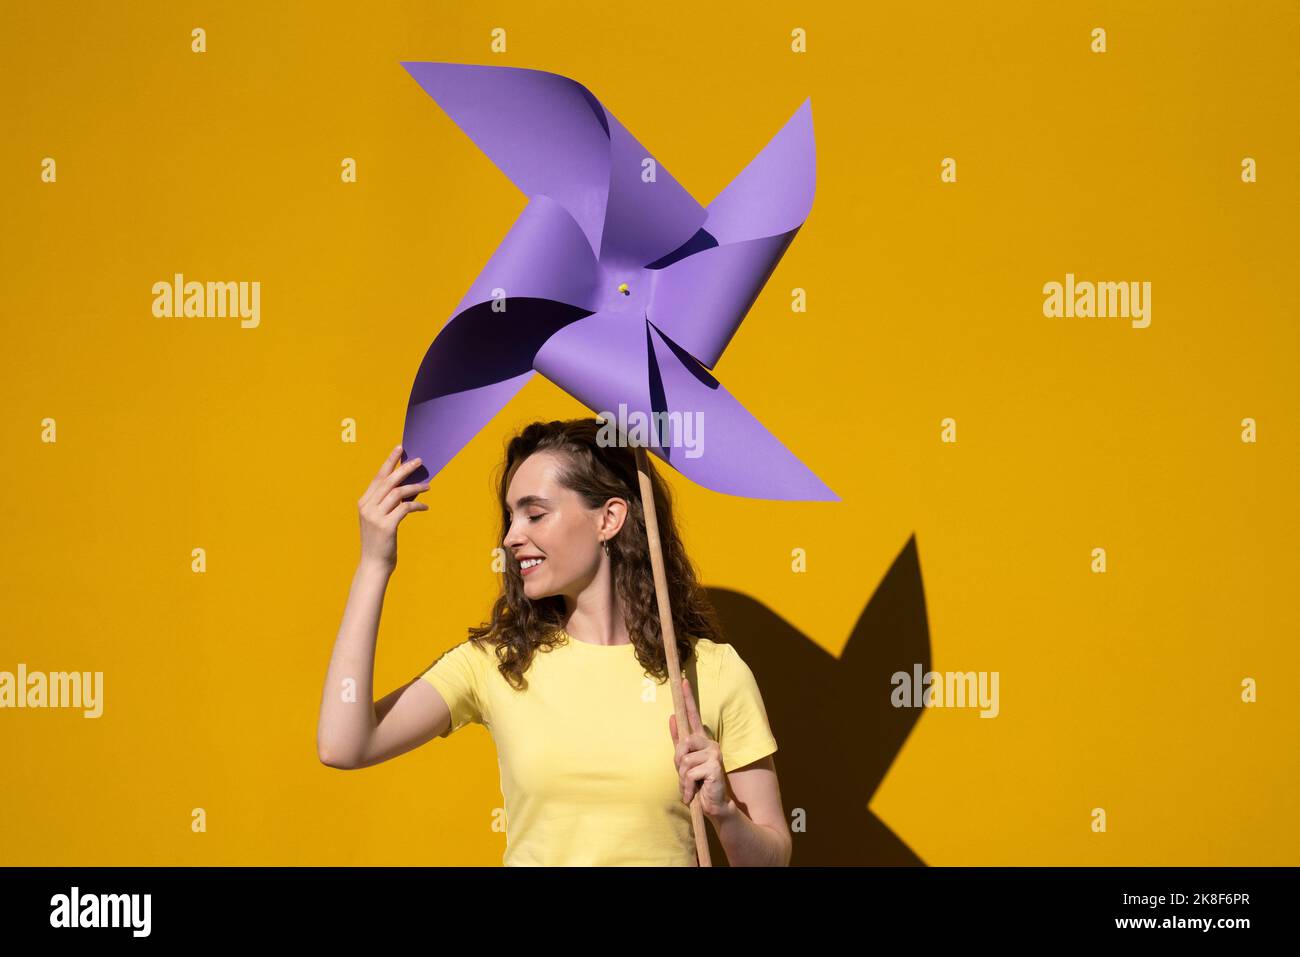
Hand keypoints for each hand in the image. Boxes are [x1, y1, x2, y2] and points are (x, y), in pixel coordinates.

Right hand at [357, 445, 430, 570]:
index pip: (378, 477)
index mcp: (363, 502)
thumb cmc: (379, 541)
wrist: (373, 564)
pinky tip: (425, 507)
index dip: (389, 462)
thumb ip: (386, 504)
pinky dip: (417, 505)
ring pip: (398, 493)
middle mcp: (367, 507)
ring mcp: (375, 516)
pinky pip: (405, 508)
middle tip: (419, 461)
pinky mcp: (386, 526)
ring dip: (416, 488)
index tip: (400, 449)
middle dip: (404, 468)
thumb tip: (406, 488)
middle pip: (389, 481)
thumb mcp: (378, 519)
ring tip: (428, 486)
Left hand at [669, 675, 732, 820]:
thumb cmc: (699, 784)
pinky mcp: (715, 765)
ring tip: (691, 787)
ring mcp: (714, 753)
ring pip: (685, 760)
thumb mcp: (685, 764)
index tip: (683, 681)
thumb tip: (672, 717)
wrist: (713, 805)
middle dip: (678, 763)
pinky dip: (688, 786)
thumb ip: (679, 743)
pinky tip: (695, 793)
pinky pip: (690, 772)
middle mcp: (710, 744)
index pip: (693, 716)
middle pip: (683, 743)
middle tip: (684, 777)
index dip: (688, 699)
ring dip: (683, 778)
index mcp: (702, 741)